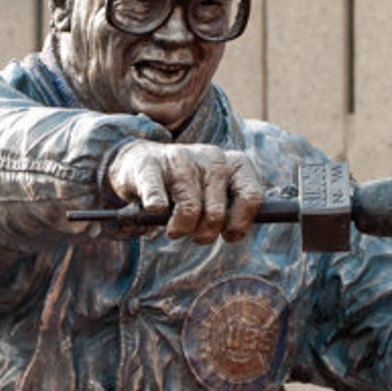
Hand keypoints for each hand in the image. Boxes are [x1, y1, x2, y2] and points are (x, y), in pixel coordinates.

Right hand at [105, 141, 263, 244]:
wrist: (140, 163)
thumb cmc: (186, 188)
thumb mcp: (217, 196)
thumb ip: (235, 211)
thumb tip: (238, 233)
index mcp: (234, 163)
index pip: (251, 197)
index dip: (238, 224)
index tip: (226, 234)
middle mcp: (212, 156)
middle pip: (217, 214)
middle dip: (203, 233)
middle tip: (192, 232)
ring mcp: (180, 157)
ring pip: (190, 211)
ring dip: (179, 229)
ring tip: (173, 227)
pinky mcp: (149, 164)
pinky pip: (157, 197)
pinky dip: (156, 208)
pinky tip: (154, 209)